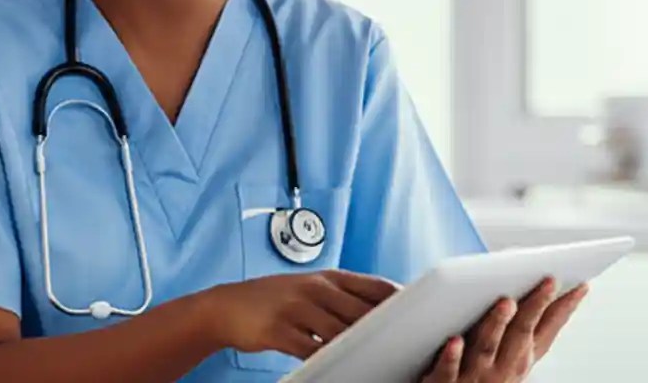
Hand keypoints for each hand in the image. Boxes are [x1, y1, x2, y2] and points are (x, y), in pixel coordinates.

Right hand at [202, 270, 398, 359]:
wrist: (227, 306)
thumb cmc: (274, 298)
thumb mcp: (308, 286)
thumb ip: (341, 295)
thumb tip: (379, 308)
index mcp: (326, 277)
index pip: (373, 285)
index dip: (399, 299)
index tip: (420, 313)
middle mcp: (314, 289)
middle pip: (361, 310)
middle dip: (385, 328)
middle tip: (407, 344)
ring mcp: (296, 308)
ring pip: (339, 332)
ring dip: (359, 348)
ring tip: (380, 362)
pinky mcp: (279, 331)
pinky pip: (310, 350)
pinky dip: (328, 362)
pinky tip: (340, 370)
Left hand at [419, 278, 587, 382]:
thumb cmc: (477, 379)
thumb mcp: (507, 359)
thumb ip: (518, 328)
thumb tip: (525, 284)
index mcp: (519, 361)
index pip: (546, 330)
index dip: (565, 308)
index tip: (581, 285)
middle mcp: (502, 370)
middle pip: (521, 333)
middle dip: (536, 306)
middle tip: (549, 280)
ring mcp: (474, 377)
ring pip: (486, 347)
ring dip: (497, 323)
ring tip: (507, 302)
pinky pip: (447, 370)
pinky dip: (452, 356)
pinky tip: (454, 341)